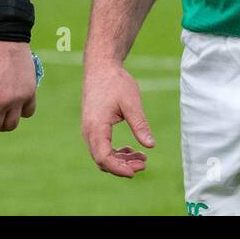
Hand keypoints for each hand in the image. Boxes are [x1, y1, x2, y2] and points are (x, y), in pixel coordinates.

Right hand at [81, 61, 154, 177]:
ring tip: (141, 158)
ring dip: (121, 160)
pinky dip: (116, 152)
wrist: (101, 68)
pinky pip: (102, 147)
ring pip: (102, 155)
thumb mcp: (132, 103)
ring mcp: (89, 130)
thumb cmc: (116, 82)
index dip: (119, 169)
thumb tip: (151, 146)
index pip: (103, 158)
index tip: (137, 170)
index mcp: (96, 127)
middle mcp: (89, 131)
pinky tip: (130, 148)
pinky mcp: (93, 127)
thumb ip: (140, 125)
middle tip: (144, 163)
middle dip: (123, 167)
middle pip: (102, 160)